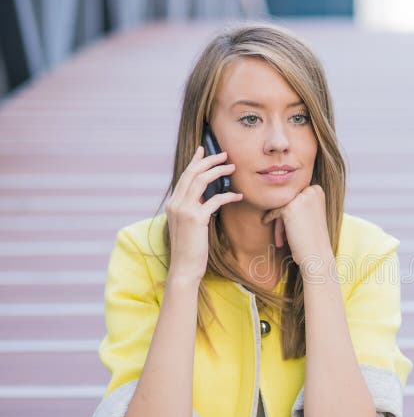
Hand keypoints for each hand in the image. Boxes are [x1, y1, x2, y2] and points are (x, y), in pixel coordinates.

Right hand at [165, 146, 242, 281]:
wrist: (184, 267)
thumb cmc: (190, 248)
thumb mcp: (189, 225)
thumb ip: (194, 209)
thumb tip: (206, 197)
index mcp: (173, 203)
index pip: (184, 176)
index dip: (195, 161)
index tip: (203, 149)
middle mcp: (175, 203)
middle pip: (193, 173)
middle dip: (209, 160)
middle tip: (225, 155)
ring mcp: (184, 210)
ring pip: (202, 181)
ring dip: (219, 171)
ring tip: (232, 168)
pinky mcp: (196, 219)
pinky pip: (215, 200)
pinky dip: (228, 195)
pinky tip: (238, 196)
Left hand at [260, 184, 331, 274]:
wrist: (317, 255)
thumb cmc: (313, 238)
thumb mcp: (311, 213)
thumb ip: (300, 200)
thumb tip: (277, 190)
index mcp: (317, 190)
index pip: (295, 193)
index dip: (291, 209)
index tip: (290, 224)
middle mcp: (311, 190)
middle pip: (287, 198)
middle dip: (283, 214)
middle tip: (284, 234)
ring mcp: (301, 198)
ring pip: (280, 205)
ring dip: (279, 221)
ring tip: (282, 238)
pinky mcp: (289, 207)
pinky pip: (274, 211)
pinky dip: (269, 218)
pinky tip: (266, 224)